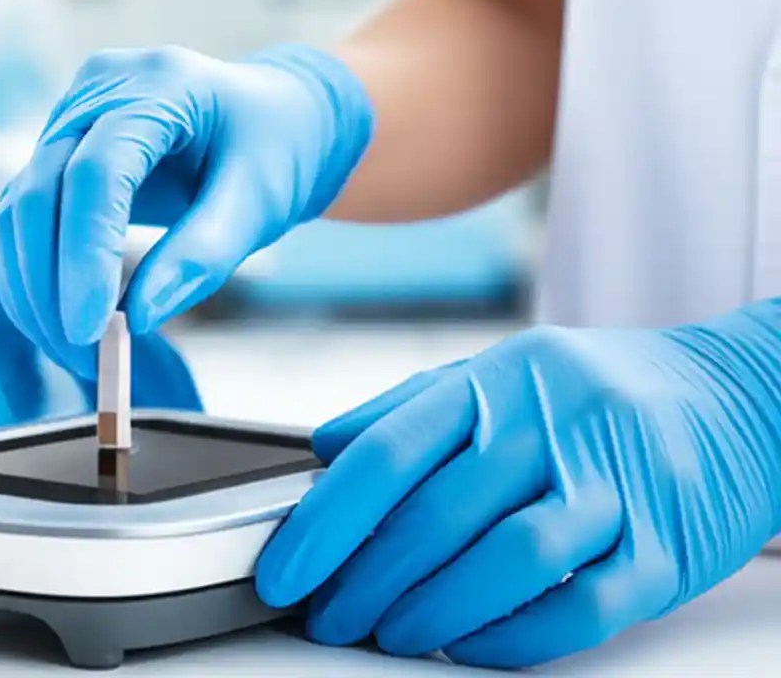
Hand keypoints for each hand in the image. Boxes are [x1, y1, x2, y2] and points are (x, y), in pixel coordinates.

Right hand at [0, 44, 373, 377]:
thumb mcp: (258, 204)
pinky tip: (58, 322)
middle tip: (81, 356)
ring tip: (75, 351)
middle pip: (41, 189)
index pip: (97, 174)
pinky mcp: (57, 149)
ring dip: (32, 286)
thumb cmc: (278, 151)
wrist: (276, 118)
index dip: (87, 256)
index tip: (89, 330)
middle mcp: (99, 89)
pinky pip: (23, 215)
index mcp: (159, 84)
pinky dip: (31, 273)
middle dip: (50, 283)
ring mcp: (71, 115)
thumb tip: (138, 319)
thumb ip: (200, 256)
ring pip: (19, 207)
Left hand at [255, 302, 780, 667]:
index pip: (388, 451)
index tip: (284, 571)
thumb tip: (325, 450)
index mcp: (499, 379)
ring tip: (389, 635)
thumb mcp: (502, 372)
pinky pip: (581, 606)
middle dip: (365, 581)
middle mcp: (555, 423)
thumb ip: (409, 408)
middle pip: (437, 515)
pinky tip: (468, 645)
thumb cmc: (599, 391)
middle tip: (329, 618)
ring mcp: (617, 485)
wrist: (742, 395)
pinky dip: (513, 636)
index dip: (324, 521)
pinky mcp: (667, 548)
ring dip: (433, 612)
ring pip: (508, 561)